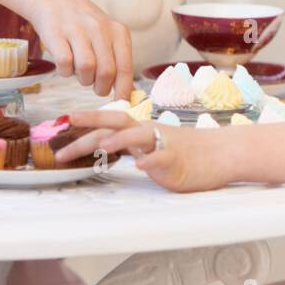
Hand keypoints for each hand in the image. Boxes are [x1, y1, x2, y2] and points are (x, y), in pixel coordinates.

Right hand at [30, 0, 133, 98]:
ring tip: (81, 73)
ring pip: (86, 69)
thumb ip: (118, 61)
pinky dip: (65, 71)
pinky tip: (66, 65)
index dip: (123, 90)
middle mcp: (100, 29)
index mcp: (117, 31)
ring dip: (83, 79)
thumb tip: (129, 94)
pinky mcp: (56, 34)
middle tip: (97, 87)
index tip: (120, 103)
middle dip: (101, 87)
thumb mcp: (107, 35)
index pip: (125, 67)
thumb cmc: (84, 24)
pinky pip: (64, 64)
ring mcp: (77, 30)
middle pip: (106, 72)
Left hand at [55, 109, 232, 192]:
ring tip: (99, 145)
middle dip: (89, 124)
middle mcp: (147, 133)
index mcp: (140, 129)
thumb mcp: (152, 145)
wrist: (222, 153)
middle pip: (115, 122)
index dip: (85, 119)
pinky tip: (142, 165)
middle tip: (65, 127)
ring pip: (137, 137)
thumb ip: (129, 144)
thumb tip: (103, 145)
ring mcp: (162, 146)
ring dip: (117, 140)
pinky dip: (152, 161)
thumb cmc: (186, 151)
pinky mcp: (177, 162)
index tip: (61, 121)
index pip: (108, 120)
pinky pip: (163, 159)